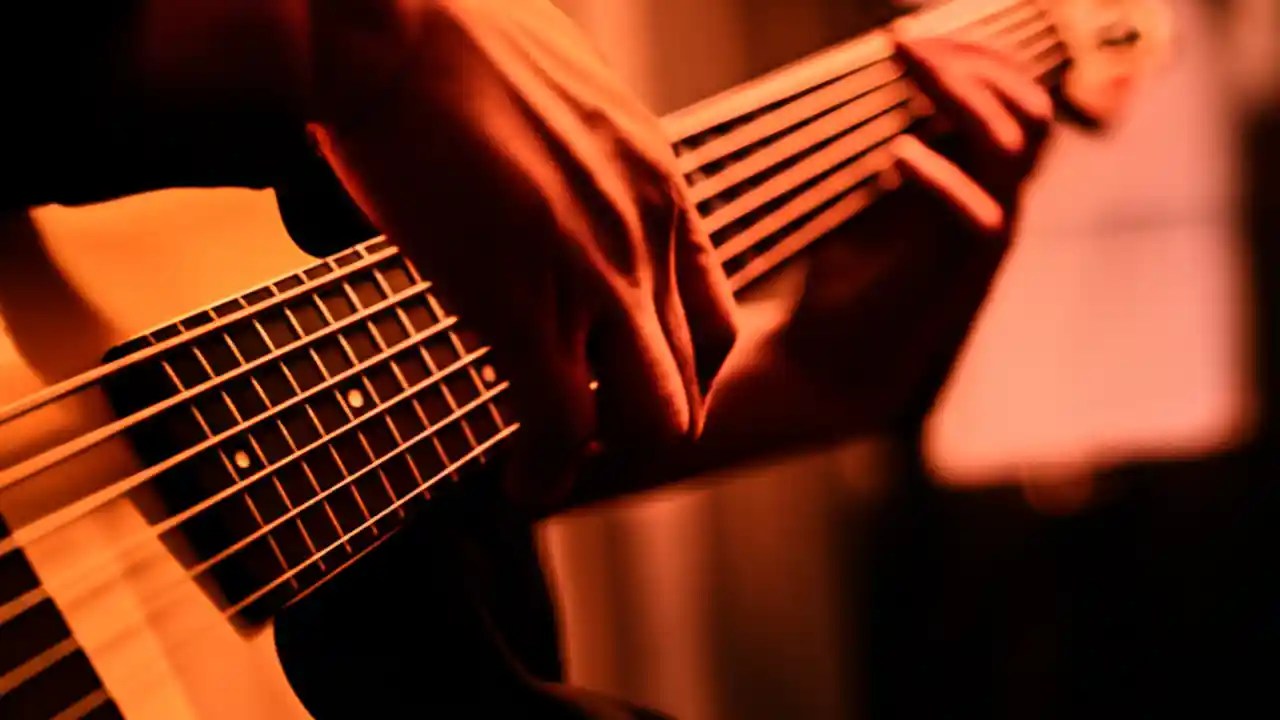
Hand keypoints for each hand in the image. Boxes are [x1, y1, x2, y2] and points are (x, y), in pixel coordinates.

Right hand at [307, 0, 736, 511]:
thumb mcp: (560, 98)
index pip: (713, 311)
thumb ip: (581, 160)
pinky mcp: (523, 306)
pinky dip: (548, 474)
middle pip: (696, 374)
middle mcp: (646, 233)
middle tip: (598, 436)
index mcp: (657, 184)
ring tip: (556, 465)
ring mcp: (595, 273)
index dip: (682, 368)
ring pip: (652, 417)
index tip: (633, 386)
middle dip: (650, 421)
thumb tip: (552, 183)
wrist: (384, 23)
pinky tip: (521, 485)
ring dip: (609, 455)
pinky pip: (561, 427)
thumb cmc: (446, 40)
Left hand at [707, 36, 1052, 450]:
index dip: (973, 58)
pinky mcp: (964, 278)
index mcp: (977, 183)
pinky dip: (942, 176)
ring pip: (1016, 149)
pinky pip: (982, 214)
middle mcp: (995, 205)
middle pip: (1031, 111)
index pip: (1012, 101)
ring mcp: (986, 242)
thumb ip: (890, 146)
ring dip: (963, 95)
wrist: (830, 365)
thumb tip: (879, 83)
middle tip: (906, 42)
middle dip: (976, 62)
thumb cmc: (843, 282)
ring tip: (905, 69)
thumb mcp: (864, 198)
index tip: (905, 36)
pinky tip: (896, 154)